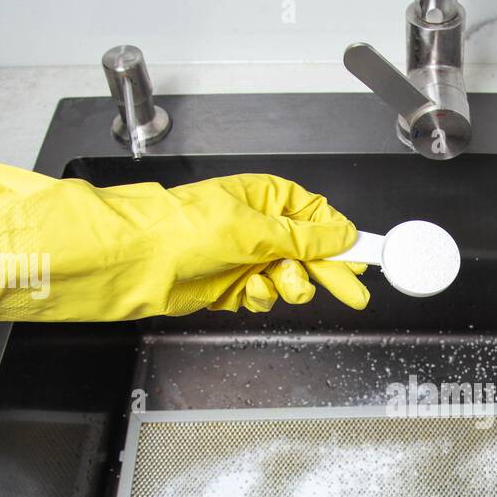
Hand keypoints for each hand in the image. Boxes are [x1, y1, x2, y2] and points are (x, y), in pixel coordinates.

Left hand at [0, 158, 369, 320]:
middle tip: (352, 294)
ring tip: (270, 284)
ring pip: (286, 280)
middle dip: (324, 273)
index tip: (361, 257)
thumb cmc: (181, 230)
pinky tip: (242, 292)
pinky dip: (255, 298)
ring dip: (283, 287)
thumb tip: (341, 235)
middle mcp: (255, 225)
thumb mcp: (254, 229)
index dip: (340, 239)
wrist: (134, 262)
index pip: (317, 217)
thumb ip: (303, 237)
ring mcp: (241, 257)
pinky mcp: (227, 285)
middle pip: (309, 252)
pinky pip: (260, 297)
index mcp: (264, 197)